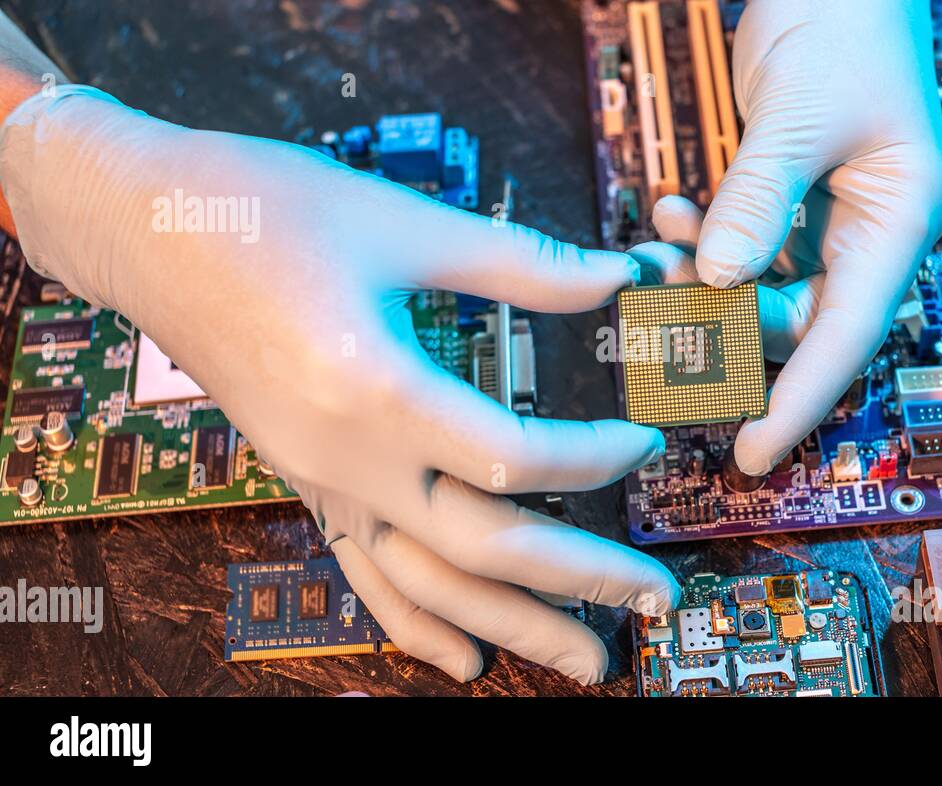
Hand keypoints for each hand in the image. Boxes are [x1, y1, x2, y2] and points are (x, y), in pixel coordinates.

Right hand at [0, 86, 679, 684]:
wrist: (151, 232)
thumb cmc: (269, 213)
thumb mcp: (405, 224)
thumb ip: (521, 263)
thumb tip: (617, 275)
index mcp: (378, 389)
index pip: (516, 458)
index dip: (595, 456)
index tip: (644, 439)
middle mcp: (349, 458)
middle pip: (486, 547)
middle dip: (583, 580)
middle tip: (659, 600)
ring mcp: (323, 482)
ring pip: (432, 585)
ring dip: (516, 627)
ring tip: (590, 660)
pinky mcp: (309, 484)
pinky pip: (366, 578)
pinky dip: (417, 628)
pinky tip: (463, 664)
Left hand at [689, 0, 941, 474]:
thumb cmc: (849, 28)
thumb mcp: (803, 118)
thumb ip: (758, 201)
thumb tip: (715, 281)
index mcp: (896, 222)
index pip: (847, 335)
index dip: (798, 400)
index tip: (751, 452)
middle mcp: (865, 233)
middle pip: (795, 322)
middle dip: (724, 328)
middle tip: (661, 322)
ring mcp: (827, 219)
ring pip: (760, 289)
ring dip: (703, 282)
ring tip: (657, 253)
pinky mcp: (789, 201)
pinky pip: (743, 249)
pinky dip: (703, 241)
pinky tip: (673, 214)